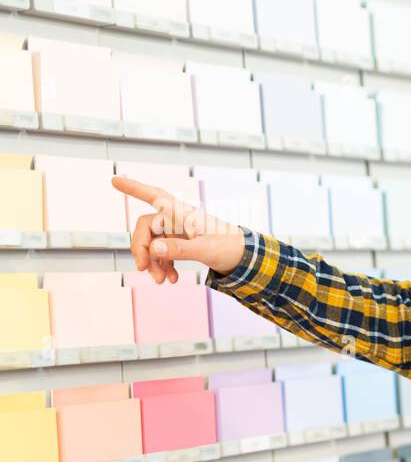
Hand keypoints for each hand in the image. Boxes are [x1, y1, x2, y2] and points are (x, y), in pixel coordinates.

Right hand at [111, 176, 246, 283]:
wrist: (245, 258)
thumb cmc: (229, 248)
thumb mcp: (205, 250)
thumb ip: (180, 249)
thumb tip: (155, 249)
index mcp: (182, 213)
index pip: (155, 196)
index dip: (134, 188)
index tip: (114, 179)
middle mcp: (177, 219)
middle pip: (146, 228)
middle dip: (142, 249)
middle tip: (143, 270)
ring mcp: (178, 231)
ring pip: (153, 244)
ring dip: (153, 262)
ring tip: (162, 281)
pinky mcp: (182, 243)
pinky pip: (164, 252)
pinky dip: (164, 265)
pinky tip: (171, 279)